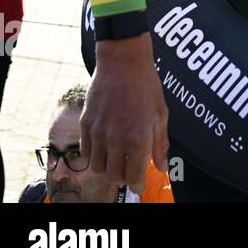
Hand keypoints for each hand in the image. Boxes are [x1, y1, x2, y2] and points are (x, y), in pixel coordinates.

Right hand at [81, 35, 168, 193]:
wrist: (123, 62)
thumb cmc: (147, 86)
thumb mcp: (160, 115)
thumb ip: (160, 144)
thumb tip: (162, 168)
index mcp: (137, 139)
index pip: (133, 177)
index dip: (136, 185)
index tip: (139, 185)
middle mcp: (115, 140)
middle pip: (114, 176)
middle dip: (124, 177)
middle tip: (131, 169)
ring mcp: (97, 133)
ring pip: (97, 167)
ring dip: (109, 167)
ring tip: (118, 157)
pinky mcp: (85, 124)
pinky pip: (85, 152)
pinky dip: (95, 154)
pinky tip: (106, 145)